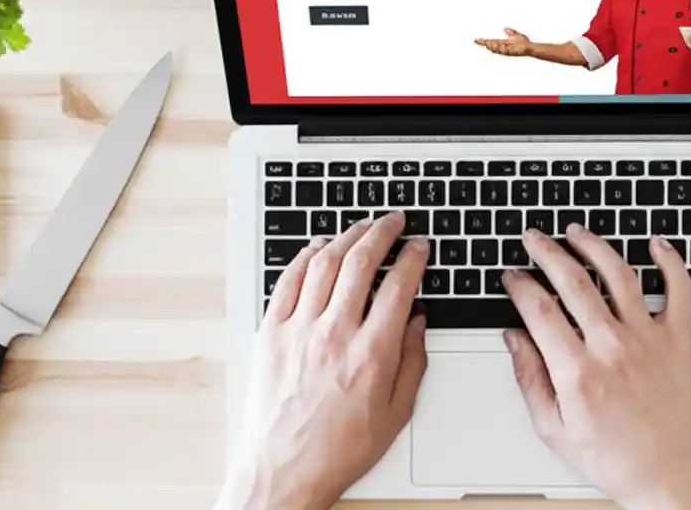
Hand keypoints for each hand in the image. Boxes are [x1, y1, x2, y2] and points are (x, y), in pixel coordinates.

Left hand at [219, 212, 428, 509]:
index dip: (413, 257)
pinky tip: (319, 248)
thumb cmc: (339, 449)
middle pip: (361, 262)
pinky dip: (305, 257)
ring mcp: (298, 330)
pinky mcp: (271, 333)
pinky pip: (288, 281)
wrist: (285, 469)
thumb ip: (413, 362)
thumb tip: (417, 322)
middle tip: (394, 221)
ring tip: (361, 227)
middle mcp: (334, 334)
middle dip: (382, 232)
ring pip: (324, 263)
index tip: (419, 246)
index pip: (399, 286)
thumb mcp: (396, 413)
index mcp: (372, 353)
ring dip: (346, 237)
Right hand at [474, 27, 532, 56]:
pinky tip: (494, 46)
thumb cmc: (523, 43)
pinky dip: (498, 49)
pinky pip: (502, 51)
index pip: (491, 41)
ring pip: (496, 49)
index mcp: (502, 43)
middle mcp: (503, 47)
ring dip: (490, 46)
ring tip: (485, 43)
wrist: (530, 47)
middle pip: (491, 45)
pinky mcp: (510, 52)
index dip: (484, 41)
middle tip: (478, 41)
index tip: (476, 40)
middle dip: (484, 43)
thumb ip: (510, 32)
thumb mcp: (515, 35)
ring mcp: (506, 50)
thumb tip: (505, 28)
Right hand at [502, 226, 690, 509]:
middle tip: (535, 238)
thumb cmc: (616, 459)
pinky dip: (670, 263)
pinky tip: (656, 244)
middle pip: (574, 282)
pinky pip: (678, 291)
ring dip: (594, 246)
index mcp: (577, 372)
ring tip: (576, 232)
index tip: (512, 275)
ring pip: (619, 275)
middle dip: (548, 252)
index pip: (539, 310)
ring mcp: (648, 340)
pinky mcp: (679, 341)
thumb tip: (514, 340)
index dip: (520, 285)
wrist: (671, 475)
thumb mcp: (554, 430)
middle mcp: (612, 348)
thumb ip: (530, 379)